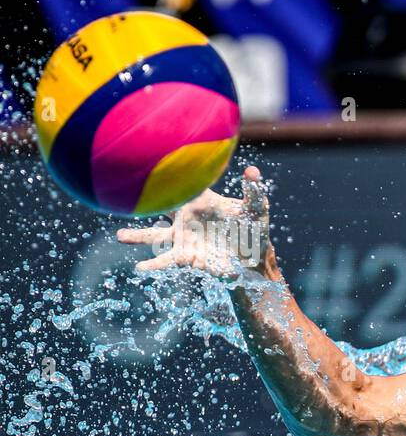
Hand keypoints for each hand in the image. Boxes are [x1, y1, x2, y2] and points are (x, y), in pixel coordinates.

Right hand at [118, 165, 277, 280]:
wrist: (255, 256)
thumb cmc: (253, 228)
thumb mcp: (256, 209)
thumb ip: (253, 190)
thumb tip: (253, 171)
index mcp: (201, 201)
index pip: (182, 185)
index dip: (168, 176)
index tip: (149, 166)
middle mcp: (187, 218)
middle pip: (158, 208)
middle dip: (141, 203)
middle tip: (120, 196)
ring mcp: (184, 238)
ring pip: (155, 236)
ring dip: (137, 236)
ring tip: (120, 236)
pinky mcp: (188, 257)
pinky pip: (167, 261)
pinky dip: (154, 266)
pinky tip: (140, 269)